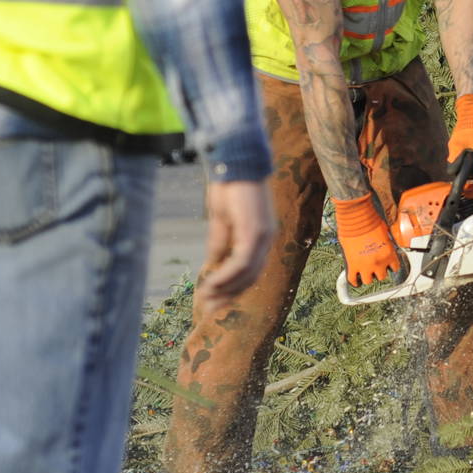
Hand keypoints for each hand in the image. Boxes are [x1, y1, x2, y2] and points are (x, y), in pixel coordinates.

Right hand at [194, 179, 275, 316]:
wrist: (235, 163)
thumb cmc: (229, 188)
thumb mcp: (221, 221)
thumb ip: (219, 244)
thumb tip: (212, 267)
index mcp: (260, 238)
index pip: (250, 271)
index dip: (233, 288)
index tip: (214, 301)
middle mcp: (266, 240)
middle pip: (251, 277)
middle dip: (229, 295)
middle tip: (208, 309)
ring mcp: (263, 236)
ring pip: (247, 274)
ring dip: (225, 289)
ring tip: (206, 299)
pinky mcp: (255, 231)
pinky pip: (241, 262)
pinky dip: (226, 275)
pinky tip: (210, 283)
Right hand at [332, 191, 403, 286]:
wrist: (357, 218)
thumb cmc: (370, 220)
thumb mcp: (385, 232)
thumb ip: (386, 242)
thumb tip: (384, 243)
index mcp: (389, 254)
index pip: (395, 268)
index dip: (390, 267)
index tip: (388, 266)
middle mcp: (379, 262)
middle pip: (382, 277)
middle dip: (379, 272)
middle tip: (375, 268)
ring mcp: (365, 266)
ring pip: (368, 281)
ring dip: (367, 277)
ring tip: (365, 274)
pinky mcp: (352, 265)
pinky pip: (353, 279)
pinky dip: (354, 281)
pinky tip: (355, 281)